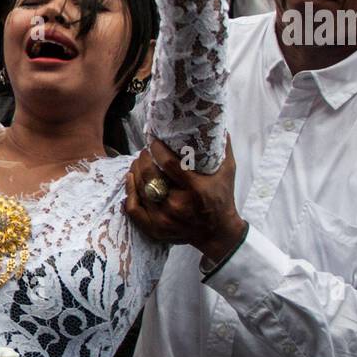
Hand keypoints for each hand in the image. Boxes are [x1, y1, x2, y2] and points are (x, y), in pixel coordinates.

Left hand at [124, 137, 246, 263]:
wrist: (218, 233)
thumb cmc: (222, 199)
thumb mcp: (228, 172)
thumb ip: (223, 148)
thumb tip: (215, 123)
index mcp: (197, 190)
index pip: (169, 165)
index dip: (157, 150)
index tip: (154, 142)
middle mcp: (179, 205)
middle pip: (150, 176)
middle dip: (144, 159)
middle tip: (145, 151)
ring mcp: (165, 219)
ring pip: (140, 189)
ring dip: (135, 171)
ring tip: (138, 161)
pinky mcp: (155, 229)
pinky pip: (133, 208)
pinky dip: (129, 192)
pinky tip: (131, 179)